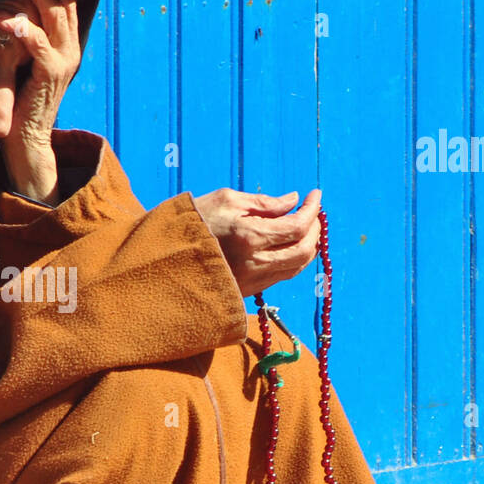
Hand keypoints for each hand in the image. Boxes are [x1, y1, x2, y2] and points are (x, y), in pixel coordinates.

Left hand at [0, 0, 80, 203]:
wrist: (28, 138)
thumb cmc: (22, 99)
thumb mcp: (27, 62)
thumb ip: (28, 38)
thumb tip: (12, 9)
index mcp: (68, 44)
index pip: (66, 0)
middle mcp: (71, 48)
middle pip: (62, 0)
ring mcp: (64, 61)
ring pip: (54, 15)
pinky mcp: (50, 73)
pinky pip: (38, 42)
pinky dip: (21, 27)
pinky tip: (2, 19)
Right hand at [191, 188, 321, 296]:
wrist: (167, 256)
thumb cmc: (194, 221)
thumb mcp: (226, 199)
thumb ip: (264, 202)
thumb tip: (292, 200)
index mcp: (249, 236)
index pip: (297, 226)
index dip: (312, 209)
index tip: (315, 194)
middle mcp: (255, 262)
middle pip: (305, 250)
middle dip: (315, 228)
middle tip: (312, 211)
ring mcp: (253, 279)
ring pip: (298, 266)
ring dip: (309, 245)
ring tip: (304, 226)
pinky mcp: (249, 289)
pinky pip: (283, 275)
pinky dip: (294, 258)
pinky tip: (289, 243)